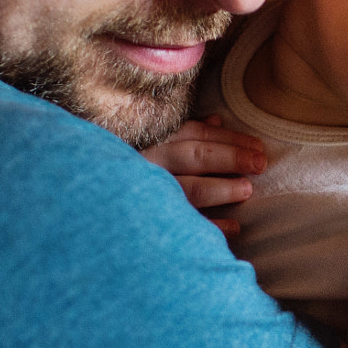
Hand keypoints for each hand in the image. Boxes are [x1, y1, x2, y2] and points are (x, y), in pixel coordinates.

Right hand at [141, 116, 265, 235]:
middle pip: (194, 156)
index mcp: (153, 140)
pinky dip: (208, 225)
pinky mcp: (143, 220)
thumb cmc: (129, 167)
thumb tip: (216, 120)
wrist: (88, 201)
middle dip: (230, 158)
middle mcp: (148, 162)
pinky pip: (179, 223)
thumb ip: (182, 132)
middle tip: (259, 164)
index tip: (258, 146)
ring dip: (219, 189)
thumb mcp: (151, 141)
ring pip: (186, 188)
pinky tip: (233, 227)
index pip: (195, 133)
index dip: (229, 138)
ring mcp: (144, 191)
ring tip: (247, 191)